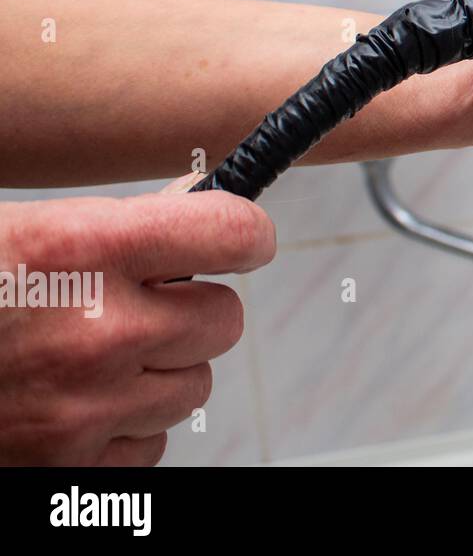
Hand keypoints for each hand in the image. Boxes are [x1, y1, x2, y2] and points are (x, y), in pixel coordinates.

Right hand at [0, 183, 274, 464]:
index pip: (230, 233)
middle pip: (223, 319)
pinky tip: (80, 401)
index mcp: (77, 250)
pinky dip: (128, 426)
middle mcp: (96, 332)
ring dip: (162, 369)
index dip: (242, 233)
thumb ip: (113, 226)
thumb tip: (195, 209)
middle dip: (193, 307)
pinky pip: (151, 443)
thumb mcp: (19, 232)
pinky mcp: (68, 470)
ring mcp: (85, 409)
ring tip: (97, 354)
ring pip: (193, 385)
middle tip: (145, 300)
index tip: (238, 238)